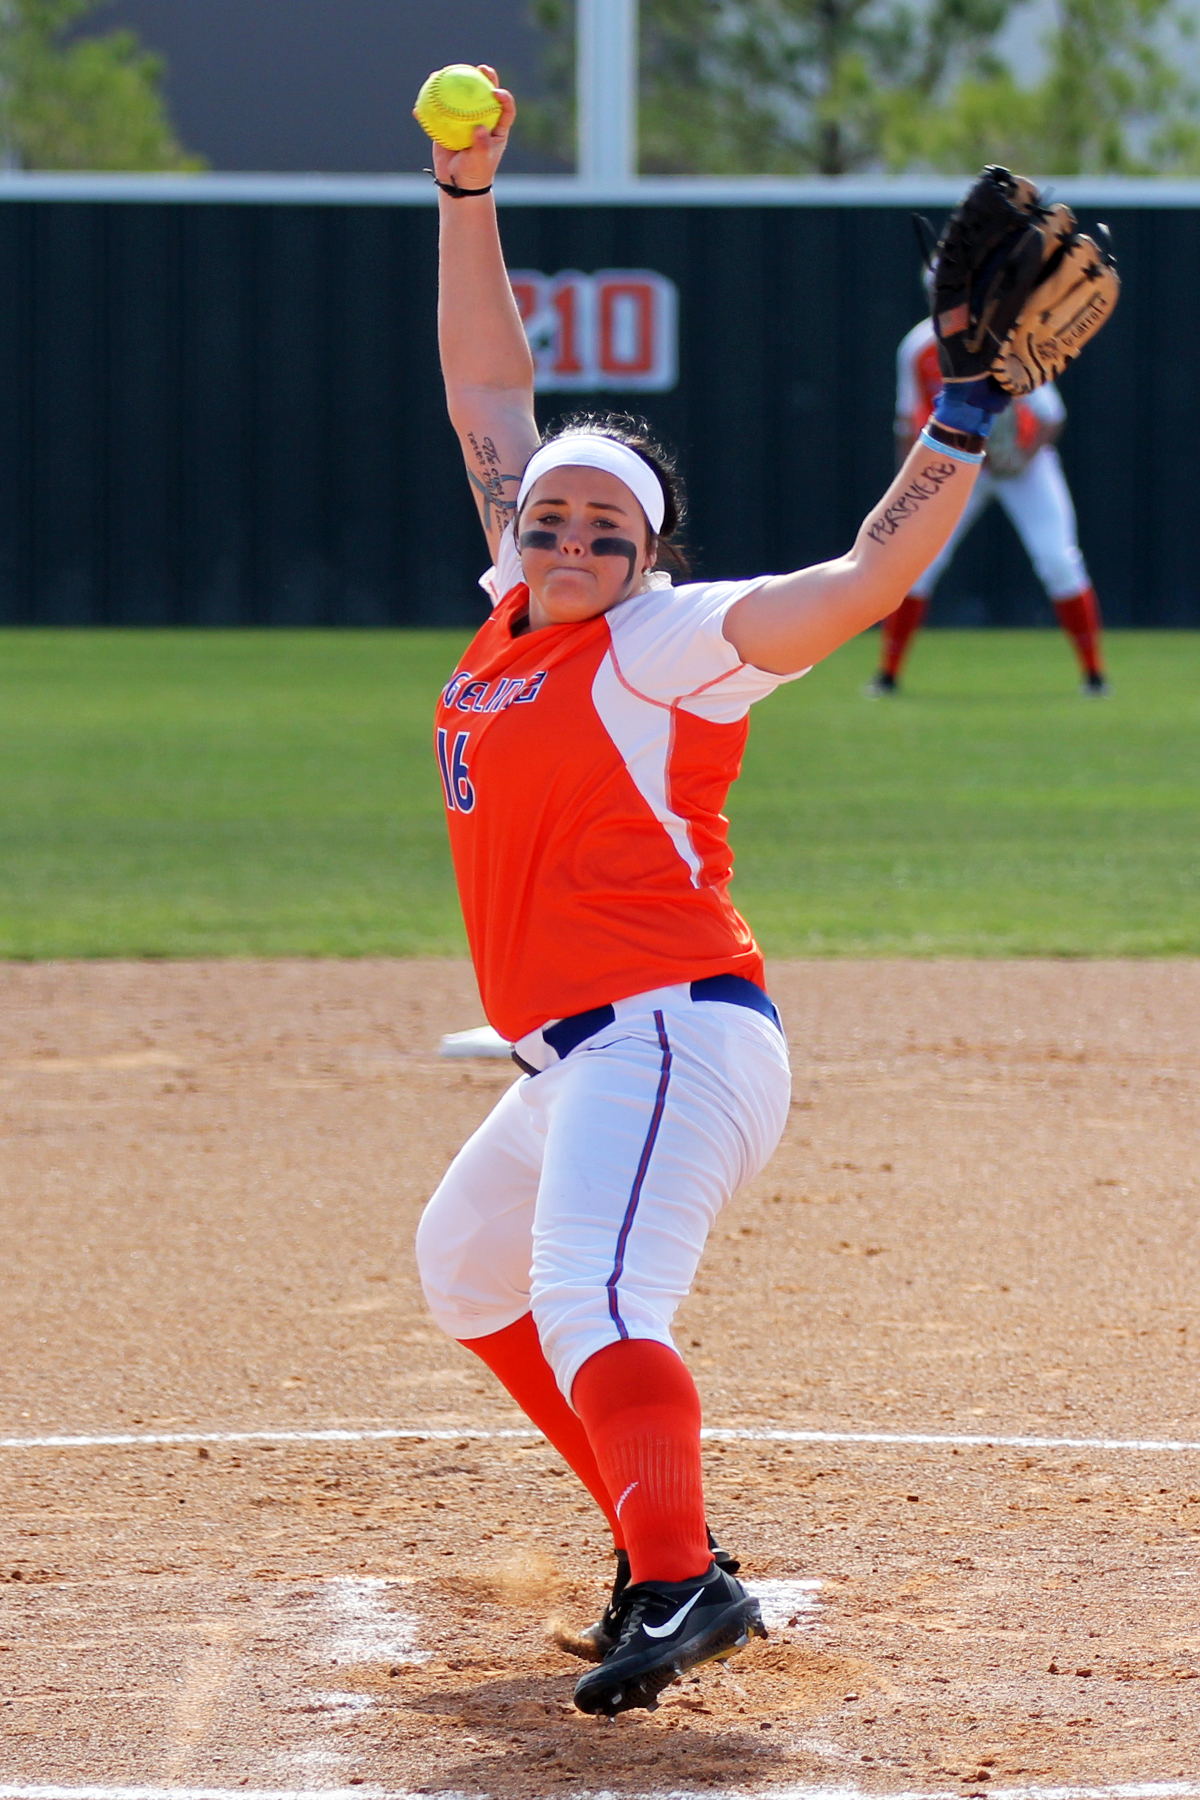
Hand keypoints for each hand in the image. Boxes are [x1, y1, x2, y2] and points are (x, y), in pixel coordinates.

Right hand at [416, 66, 515, 191]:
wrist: (459, 184)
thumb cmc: (474, 174)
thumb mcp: (479, 162)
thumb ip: (481, 145)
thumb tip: (479, 128)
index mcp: (495, 128)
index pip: (505, 109)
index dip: (504, 97)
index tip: (496, 91)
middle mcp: (481, 119)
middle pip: (484, 94)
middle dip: (484, 77)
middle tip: (479, 68)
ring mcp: (464, 121)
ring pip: (459, 99)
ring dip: (451, 84)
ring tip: (440, 75)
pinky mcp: (448, 126)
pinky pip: (438, 115)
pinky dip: (428, 111)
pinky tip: (418, 108)